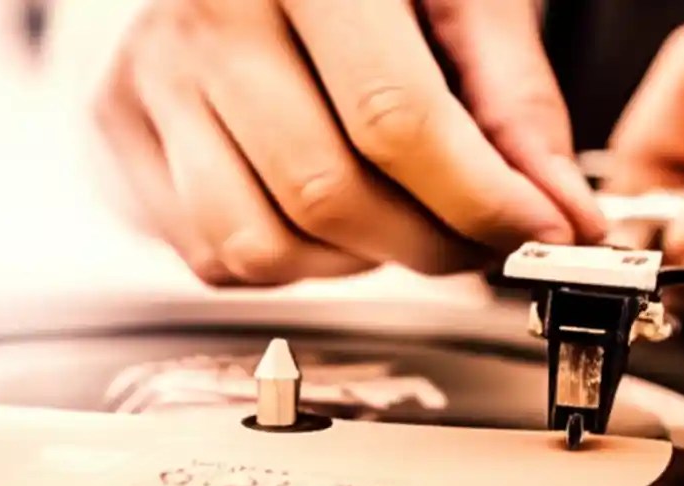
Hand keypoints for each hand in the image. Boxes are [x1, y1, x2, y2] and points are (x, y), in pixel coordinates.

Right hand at [94, 0, 604, 285]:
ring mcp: (150, 76)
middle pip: (329, 195)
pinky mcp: (121, 127)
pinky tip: (326, 210)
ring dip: (358, 262)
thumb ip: (514, 102)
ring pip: (264, 244)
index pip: (393, 119)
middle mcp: (206, 16)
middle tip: (484, 235)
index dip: (480, 199)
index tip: (541, 229)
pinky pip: (216, 255)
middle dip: (435, 245)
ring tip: (398, 212)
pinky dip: (294, 263)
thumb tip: (562, 211)